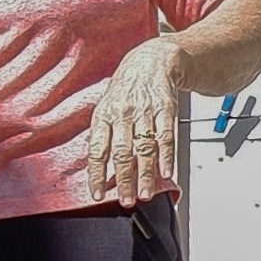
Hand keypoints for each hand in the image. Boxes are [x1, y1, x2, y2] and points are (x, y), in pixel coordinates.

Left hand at [87, 35, 181, 204]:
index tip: (97, 193)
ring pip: (145, 148)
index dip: (96, 174)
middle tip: (126, 200)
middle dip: (124, 180)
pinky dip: (167, 157)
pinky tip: (166, 172)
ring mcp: (145, 112)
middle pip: (123, 153)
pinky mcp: (166, 109)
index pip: (97, 150)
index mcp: (104, 115)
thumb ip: (101, 134)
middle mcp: (123, 114)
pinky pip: (166, 136)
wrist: (152, 60)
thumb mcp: (106, 106)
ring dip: (146, 174)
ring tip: (146, 193)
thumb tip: (93, 163)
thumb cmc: (127, 87)